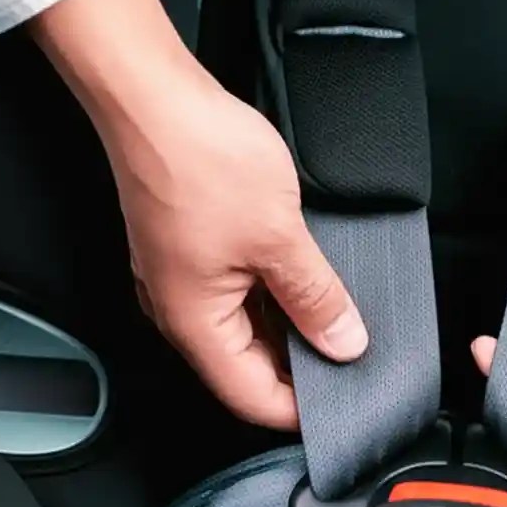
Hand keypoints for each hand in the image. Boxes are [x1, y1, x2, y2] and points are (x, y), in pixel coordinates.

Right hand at [115, 85, 367, 430]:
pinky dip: (273, 297)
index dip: (302, 409)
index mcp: (194, 324)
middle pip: (246, 369)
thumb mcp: (281, 237)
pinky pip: (237, 294)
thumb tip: (344, 342)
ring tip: (338, 315)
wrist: (152, 97)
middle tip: (354, 353)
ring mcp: (182, 279)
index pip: (251, 399)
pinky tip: (306, 280)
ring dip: (289, 328)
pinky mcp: (190, 249)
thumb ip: (316, 297)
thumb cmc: (199, 159)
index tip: (348, 397)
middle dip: (301, 368)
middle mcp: (179, 311)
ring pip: (244, 329)